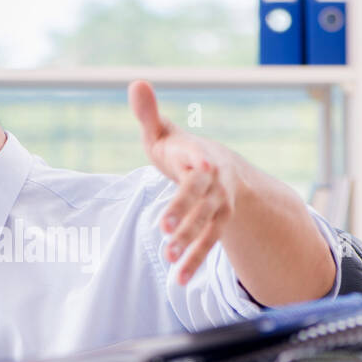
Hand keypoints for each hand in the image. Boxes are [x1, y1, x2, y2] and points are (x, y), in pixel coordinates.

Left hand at [129, 79, 237, 284]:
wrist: (225, 172)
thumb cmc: (184, 152)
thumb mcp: (166, 134)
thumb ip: (149, 114)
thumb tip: (135, 82)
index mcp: (198, 155)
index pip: (198, 158)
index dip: (197, 162)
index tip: (198, 166)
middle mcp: (213, 181)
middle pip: (200, 195)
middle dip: (184, 210)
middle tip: (164, 226)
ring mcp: (218, 205)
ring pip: (207, 223)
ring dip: (190, 241)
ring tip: (169, 257)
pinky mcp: (218, 225)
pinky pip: (208, 244)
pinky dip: (194, 261)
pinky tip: (178, 278)